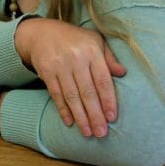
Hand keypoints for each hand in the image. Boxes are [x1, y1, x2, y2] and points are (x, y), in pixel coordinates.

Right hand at [14, 18, 125, 137]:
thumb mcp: (95, 41)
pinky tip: (70, 122)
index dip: (108, 100)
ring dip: (80, 117)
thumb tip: (123, 73)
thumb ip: (109, 57)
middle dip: (95, 115)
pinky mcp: (46, 72)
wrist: (41, 32)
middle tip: (101, 133)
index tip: (112, 118)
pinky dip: (63, 109)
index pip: (103, 80)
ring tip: (87, 132)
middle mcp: (76, 58)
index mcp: (92, 51)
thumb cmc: (74, 39)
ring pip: (72, 96)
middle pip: (87, 92)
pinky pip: (56, 94)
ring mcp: (60, 66)